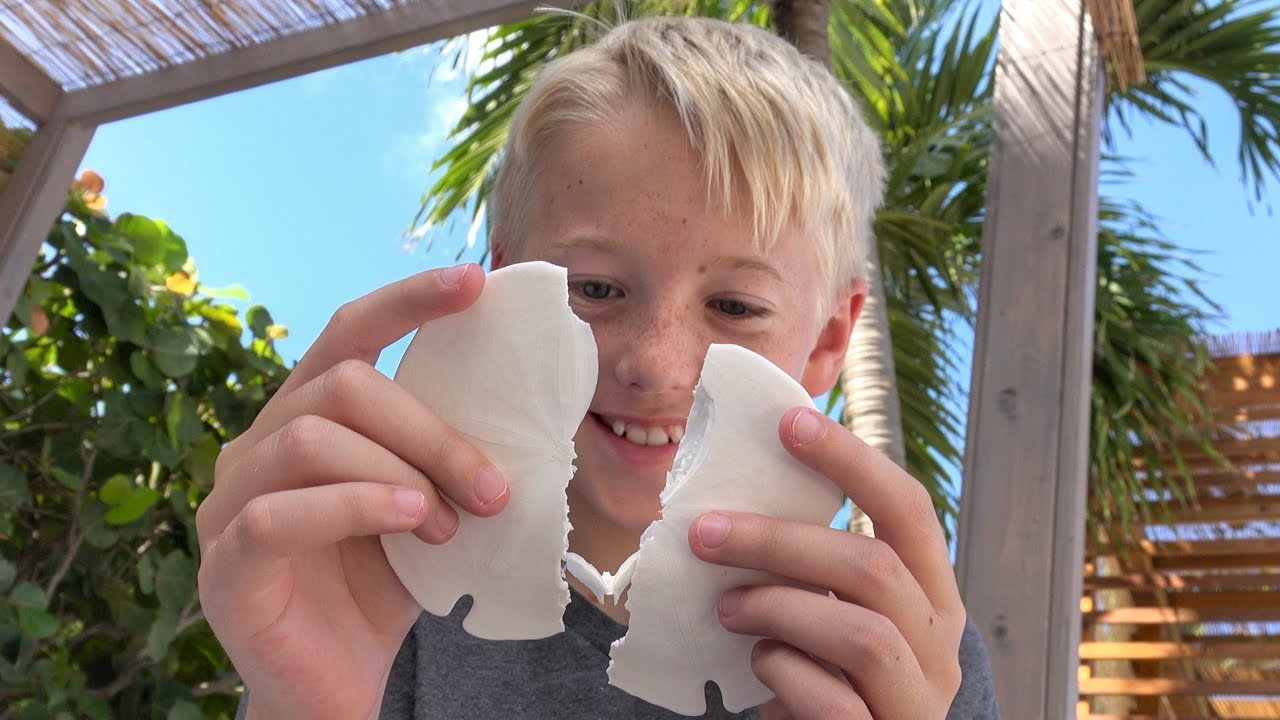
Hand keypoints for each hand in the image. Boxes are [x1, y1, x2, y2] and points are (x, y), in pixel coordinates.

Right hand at [196, 264, 510, 719]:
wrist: (337, 681)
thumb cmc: (382, 586)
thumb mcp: (426, 504)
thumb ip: (448, 454)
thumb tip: (530, 409)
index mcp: (307, 416)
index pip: (348, 332)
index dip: (408, 300)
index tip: (475, 281)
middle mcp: (259, 445)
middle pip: (342, 387)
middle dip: (431, 430)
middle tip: (492, 487)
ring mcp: (230, 501)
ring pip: (311, 437)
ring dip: (400, 471)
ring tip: (446, 523)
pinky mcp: (224, 563)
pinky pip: (277, 514)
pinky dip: (356, 508)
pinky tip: (409, 522)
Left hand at [688, 407, 963, 719]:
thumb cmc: (820, 685)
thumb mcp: (823, 620)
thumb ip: (806, 575)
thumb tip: (728, 509)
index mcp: (929, 599)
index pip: (909, 510)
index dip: (853, 461)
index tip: (790, 421)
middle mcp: (938, 648)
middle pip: (876, 567)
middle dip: (780, 541)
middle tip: (704, 532)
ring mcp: (917, 703)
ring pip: (865, 634)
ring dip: (780, 607)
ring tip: (728, 608)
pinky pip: (836, 703)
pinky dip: (786, 675)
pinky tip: (760, 665)